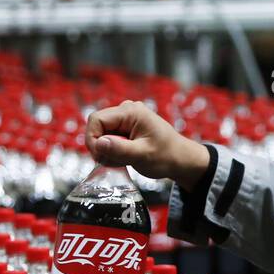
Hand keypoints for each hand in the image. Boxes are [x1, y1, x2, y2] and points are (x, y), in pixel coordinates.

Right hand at [85, 100, 210, 191]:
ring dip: (107, 150)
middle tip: (112, 162)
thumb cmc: (167, 156)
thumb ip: (120, 150)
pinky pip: (110, 138)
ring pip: (102, 133)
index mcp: (131, 112)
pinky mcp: (126, 128)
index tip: (99, 157)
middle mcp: (127, 110)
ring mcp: (126, 119)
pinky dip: (113, 150)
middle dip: (100, 146)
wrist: (181, 160)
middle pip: (98, 126)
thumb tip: (98, 144)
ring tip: (123, 161)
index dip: (92, 139)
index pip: (97, 119)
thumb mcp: (143, 155)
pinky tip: (124, 158)